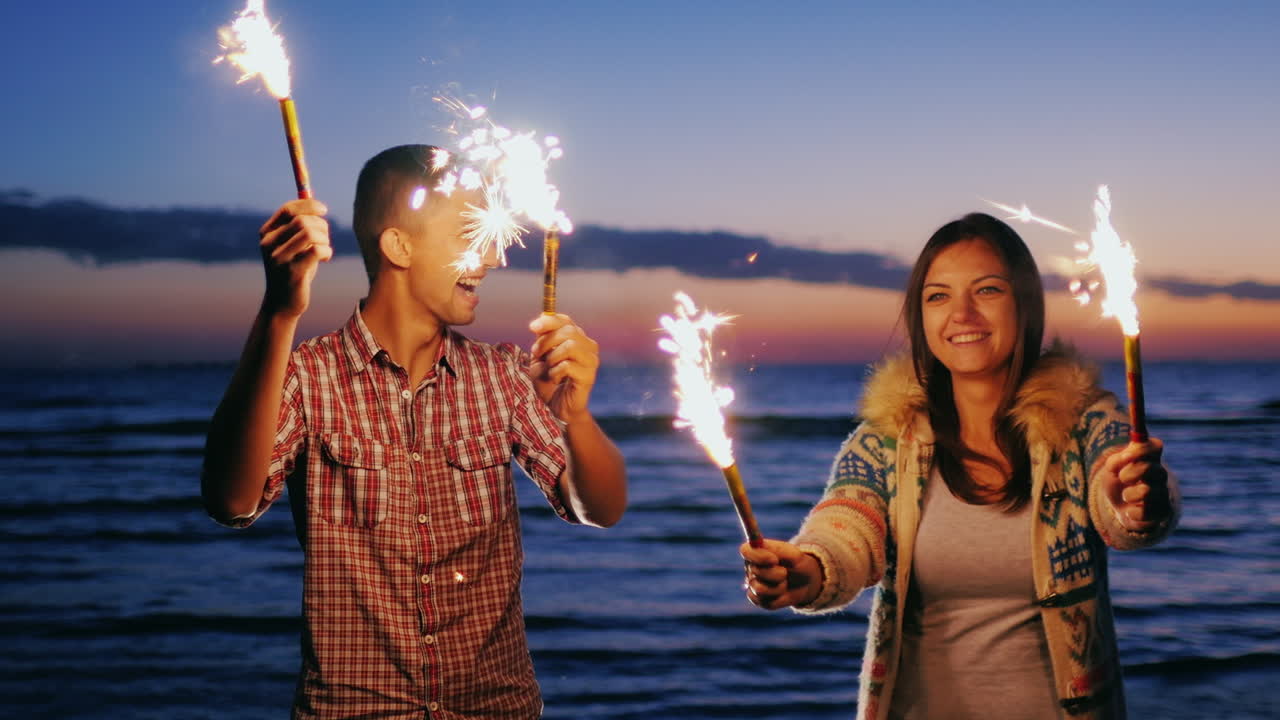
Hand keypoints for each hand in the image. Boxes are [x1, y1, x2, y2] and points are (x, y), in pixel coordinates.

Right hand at [258, 199, 331, 317]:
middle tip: (325, 238)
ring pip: (310, 234)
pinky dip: (327, 251)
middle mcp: (269, 244)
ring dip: (324, 239)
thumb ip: (300, 227)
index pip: (288, 209)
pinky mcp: (292, 272)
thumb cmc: (292, 270)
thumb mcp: (292, 246)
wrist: (281, 303)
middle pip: (302, 221)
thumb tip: (317, 206)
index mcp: (266, 233)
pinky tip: (325, 258)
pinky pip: (317, 250)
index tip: (324, 210)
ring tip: (324, 249)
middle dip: (321, 226)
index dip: (308, 205)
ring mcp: (279, 258)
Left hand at [529, 313, 598, 423]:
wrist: (556, 408)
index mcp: (576, 338)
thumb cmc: (548, 381)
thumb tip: (539, 321)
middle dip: (546, 342)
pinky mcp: (589, 376)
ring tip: (548, 369)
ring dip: (552, 357)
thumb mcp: (540, 358)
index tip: (532, 327)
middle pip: (568, 331)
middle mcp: (588, 346)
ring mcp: (591, 361)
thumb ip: (541, 339)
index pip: (565, 321)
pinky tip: (555, 379)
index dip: (549, 321)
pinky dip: (555, 372)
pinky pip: (569, 365)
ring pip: (571, 346)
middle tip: (537, 355)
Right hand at [741, 539, 822, 610]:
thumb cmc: (797, 563)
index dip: (758, 556)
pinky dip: (779, 599)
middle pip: (756, 571)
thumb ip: (777, 549)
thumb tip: (759, 545)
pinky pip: (764, 602)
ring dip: (779, 587)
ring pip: (760, 589)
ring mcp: (753, 584)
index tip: (774, 560)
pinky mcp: (758, 600)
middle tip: (786, 572)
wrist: (805, 582)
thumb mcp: (793, 554)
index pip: (745, 550)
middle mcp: (750, 567)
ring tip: (785, 582)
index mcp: (755, 551)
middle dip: (777, 573)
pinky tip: (782, 593)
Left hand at [1100, 437, 1169, 530]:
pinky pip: (1146, 512)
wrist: (1120, 510)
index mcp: (1149, 458)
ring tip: (1126, 496)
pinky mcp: (1164, 511)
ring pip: (1147, 491)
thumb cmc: (1118, 484)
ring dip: (1129, 495)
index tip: (1125, 456)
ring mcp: (1164, 492)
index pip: (1154, 446)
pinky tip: (1132, 511)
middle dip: (1130, 473)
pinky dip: (1133, 512)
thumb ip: (1116, 461)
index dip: (1141, 450)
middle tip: (1122, 478)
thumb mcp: (1111, 470)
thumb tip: (1124, 457)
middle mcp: (1160, 473)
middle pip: (1151, 468)